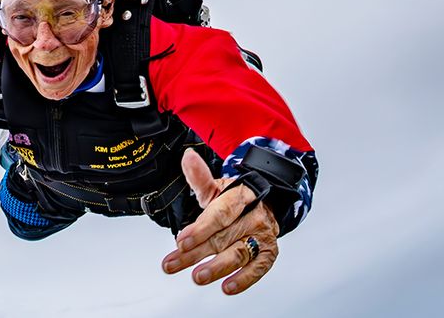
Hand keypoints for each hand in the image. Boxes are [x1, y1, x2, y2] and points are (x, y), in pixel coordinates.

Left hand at [161, 149, 279, 294]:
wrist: (267, 204)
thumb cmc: (236, 200)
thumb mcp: (218, 187)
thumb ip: (200, 177)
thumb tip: (188, 158)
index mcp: (242, 195)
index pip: (222, 212)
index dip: (201, 228)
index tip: (182, 240)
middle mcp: (255, 215)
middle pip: (224, 236)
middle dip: (197, 252)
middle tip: (175, 263)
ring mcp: (263, 235)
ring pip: (239, 253)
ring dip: (217, 267)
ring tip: (198, 276)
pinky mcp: (268, 254)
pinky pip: (258, 268)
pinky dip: (244, 279)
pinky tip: (227, 286)